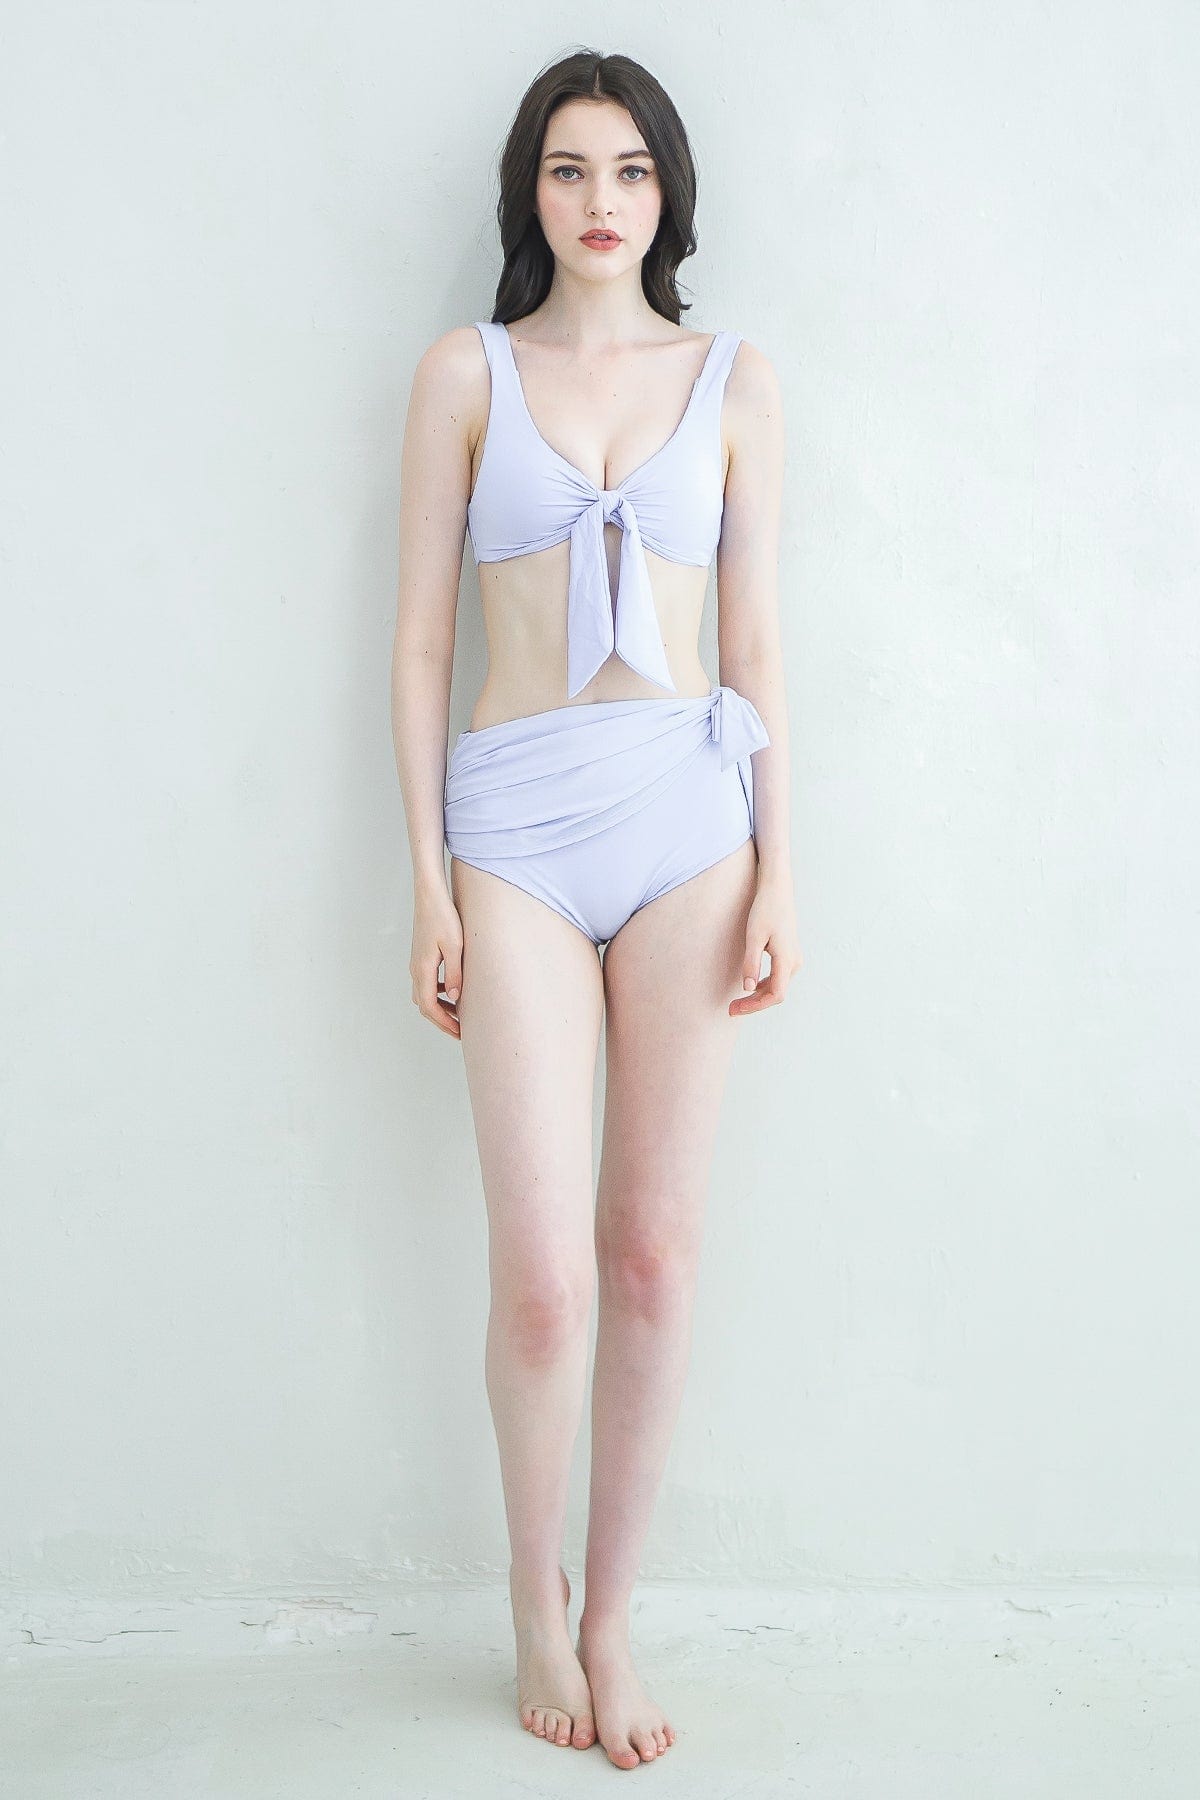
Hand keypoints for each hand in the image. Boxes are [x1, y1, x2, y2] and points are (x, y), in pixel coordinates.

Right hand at [410, 880, 463, 1039]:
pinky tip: (452, 992)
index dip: (444, 1023)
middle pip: (424, 1005)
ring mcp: (416, 964)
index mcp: (423, 970)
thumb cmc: (443, 917)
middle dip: (441, 1021)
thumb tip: (456, 998)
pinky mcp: (420, 957)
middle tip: (460, 1031)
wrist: (429, 896)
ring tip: (458, 1015)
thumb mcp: (455, 946)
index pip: (430, 1007)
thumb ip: (455, 973)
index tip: (459, 1033)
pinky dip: (437, 994)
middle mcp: (416, 970)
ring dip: (439, 1008)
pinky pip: (426, 983)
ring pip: (424, 995)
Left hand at [731, 872, 801, 1016]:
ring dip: (758, 996)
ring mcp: (793, 958)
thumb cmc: (765, 909)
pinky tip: (750, 985)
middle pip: (776, 993)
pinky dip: (764, 985)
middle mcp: (794, 962)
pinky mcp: (788, 953)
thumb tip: (747, 988)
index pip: (775, 995)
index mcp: (787, 959)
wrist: (777, 889)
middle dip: (754, 1004)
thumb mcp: (754, 936)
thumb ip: (751, 963)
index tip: (736, 1009)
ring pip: (777, 986)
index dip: (756, 1006)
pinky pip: (778, 976)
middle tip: (731, 1009)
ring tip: (737, 1001)